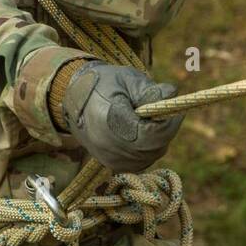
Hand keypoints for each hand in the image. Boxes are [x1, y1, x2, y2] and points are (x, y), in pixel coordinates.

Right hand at [60, 62, 183, 172]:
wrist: (72, 98)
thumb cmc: (103, 83)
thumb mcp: (126, 79)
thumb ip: (149, 90)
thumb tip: (172, 95)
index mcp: (110, 121)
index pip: (151, 133)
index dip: (168, 121)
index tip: (172, 106)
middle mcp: (109, 146)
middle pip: (153, 146)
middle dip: (165, 128)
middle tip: (162, 110)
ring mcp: (110, 159)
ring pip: (151, 155)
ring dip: (157, 138)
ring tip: (146, 118)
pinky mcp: (113, 165)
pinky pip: (142, 160)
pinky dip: (148, 147)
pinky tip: (140, 131)